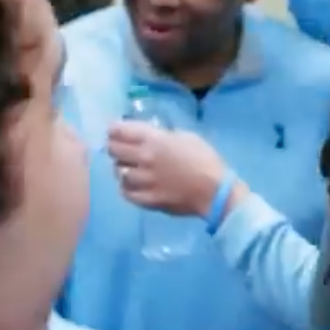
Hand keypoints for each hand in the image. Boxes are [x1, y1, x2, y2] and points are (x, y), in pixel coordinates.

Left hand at [107, 121, 229, 217]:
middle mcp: (143, 158)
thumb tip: (149, 136)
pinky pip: (125, 192)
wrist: (215, 192)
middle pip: (114, 150)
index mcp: (154, 140)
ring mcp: (143, 181)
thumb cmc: (206, 160)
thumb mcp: (187, 137)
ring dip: (122, 168)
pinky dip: (127, 187)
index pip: (119, 131)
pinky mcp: (146, 200)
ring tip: (130, 168)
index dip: (115, 130)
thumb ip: (164, 135)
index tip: (117, 132)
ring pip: (117, 171)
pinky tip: (134, 185)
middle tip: (121, 149)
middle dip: (116, 147)